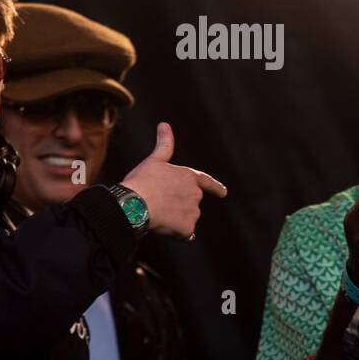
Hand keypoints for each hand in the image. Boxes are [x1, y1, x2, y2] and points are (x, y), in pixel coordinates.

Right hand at [121, 122, 226, 240]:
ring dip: (177, 220)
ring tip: (158, 214)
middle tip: (158, 203)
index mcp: (189, 177)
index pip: (206, 182)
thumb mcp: (154, 161)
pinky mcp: (187, 229)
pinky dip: (177, 234)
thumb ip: (164, 144)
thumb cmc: (142, 181)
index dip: (215, 187)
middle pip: (191, 203)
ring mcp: (193, 212)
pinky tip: (164, 228)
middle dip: (179, 205)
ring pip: (187, 219)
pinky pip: (185, 235)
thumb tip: (165, 124)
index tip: (224, 193)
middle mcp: (196, 195)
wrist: (134, 205)